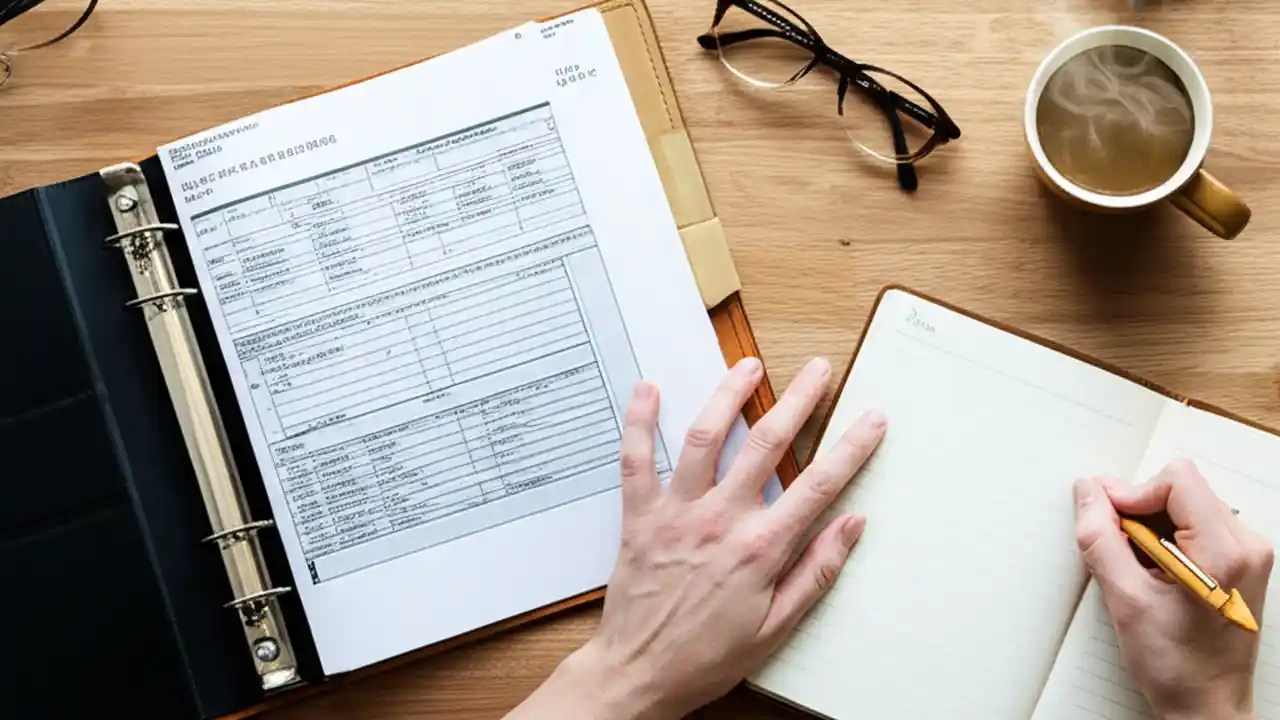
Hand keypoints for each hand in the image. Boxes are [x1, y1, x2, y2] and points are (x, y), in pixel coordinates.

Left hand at [507, 357, 885, 719]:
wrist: (639, 673)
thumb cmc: (708, 657)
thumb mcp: (777, 626)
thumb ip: (817, 571)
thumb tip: (853, 525)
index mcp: (761, 548)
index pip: (820, 484)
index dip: (852, 446)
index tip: (872, 418)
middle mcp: (721, 520)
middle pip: (768, 444)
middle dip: (800, 400)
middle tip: (819, 369)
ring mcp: (677, 513)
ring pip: (706, 438)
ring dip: (729, 395)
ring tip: (749, 365)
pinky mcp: (639, 516)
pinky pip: (637, 459)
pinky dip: (640, 421)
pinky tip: (649, 388)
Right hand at [1073, 460, 1273, 719]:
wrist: (1208, 704)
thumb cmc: (1177, 665)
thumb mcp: (1125, 600)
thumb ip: (1101, 538)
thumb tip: (1088, 493)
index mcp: (1225, 552)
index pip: (1177, 481)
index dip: (1132, 493)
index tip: (1107, 518)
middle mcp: (1246, 545)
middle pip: (1182, 488)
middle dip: (1140, 509)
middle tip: (1120, 547)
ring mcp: (1248, 553)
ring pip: (1187, 503)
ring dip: (1152, 524)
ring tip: (1139, 565)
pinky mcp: (1241, 561)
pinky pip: (1197, 523)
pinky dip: (1167, 536)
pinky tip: (1155, 569)